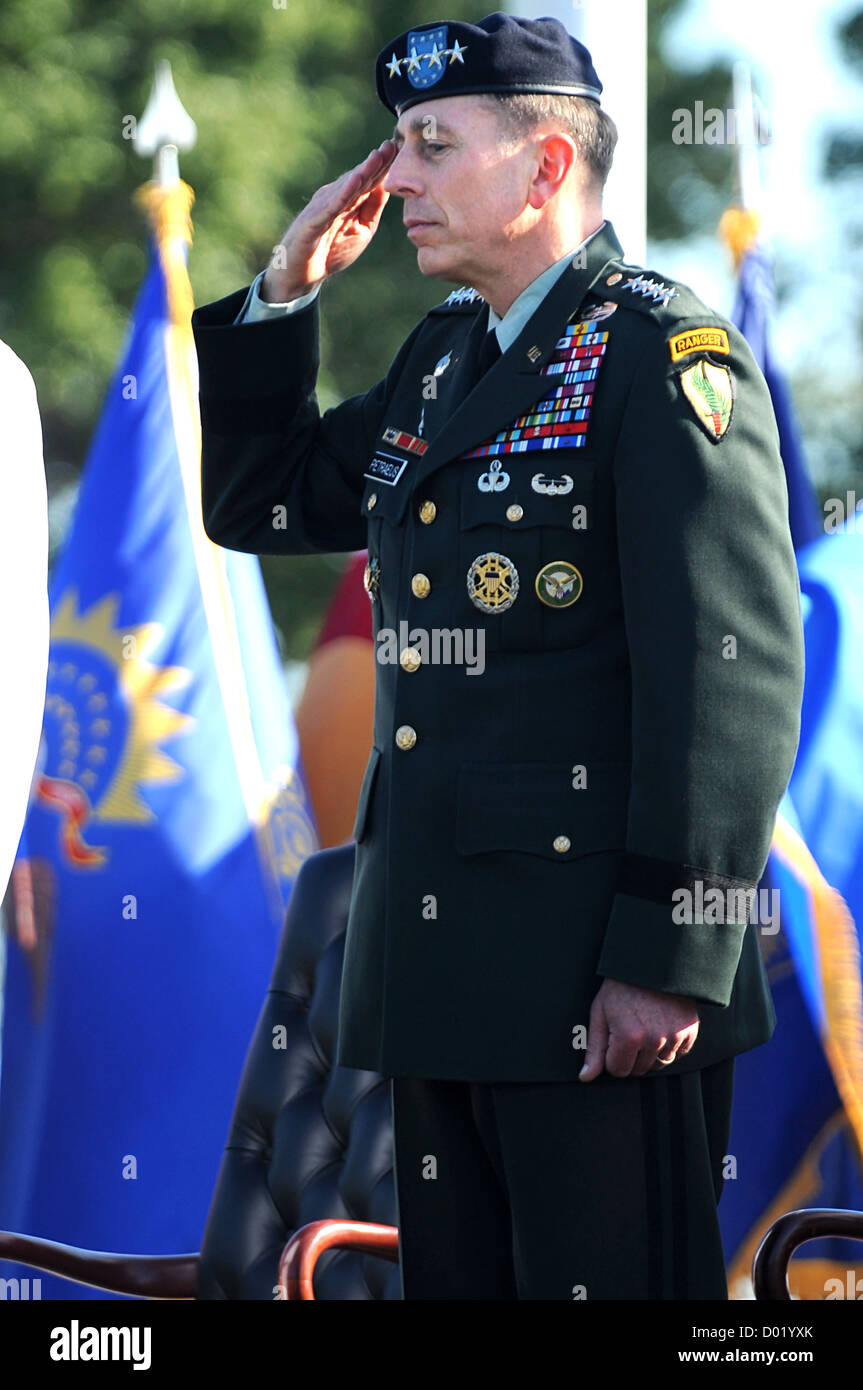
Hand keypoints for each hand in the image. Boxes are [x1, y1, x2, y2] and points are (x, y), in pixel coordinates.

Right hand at [261, 140, 396, 302]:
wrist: (301, 275)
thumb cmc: (331, 251)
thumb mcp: (361, 229)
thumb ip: (372, 208)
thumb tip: (387, 185)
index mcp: (348, 201)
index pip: (368, 181)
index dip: (383, 167)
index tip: (400, 150)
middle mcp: (334, 199)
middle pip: (358, 179)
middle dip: (375, 162)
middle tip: (392, 144)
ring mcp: (322, 208)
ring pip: (346, 187)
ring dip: (362, 171)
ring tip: (377, 156)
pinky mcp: (312, 221)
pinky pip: (330, 206)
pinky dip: (343, 193)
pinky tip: (356, 180)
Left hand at [578, 978, 698, 1081]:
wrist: (652, 963)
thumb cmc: (621, 987)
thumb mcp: (600, 1013)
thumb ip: (594, 1049)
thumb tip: (585, 1077)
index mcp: (629, 1037)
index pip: (618, 1071)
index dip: (612, 1055)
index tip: (614, 1037)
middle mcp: (654, 1040)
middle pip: (639, 1070)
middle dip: (631, 1055)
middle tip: (630, 1027)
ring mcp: (674, 1036)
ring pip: (659, 1064)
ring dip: (651, 1052)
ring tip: (646, 1025)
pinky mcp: (690, 1031)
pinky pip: (678, 1053)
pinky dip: (670, 1045)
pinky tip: (662, 1024)